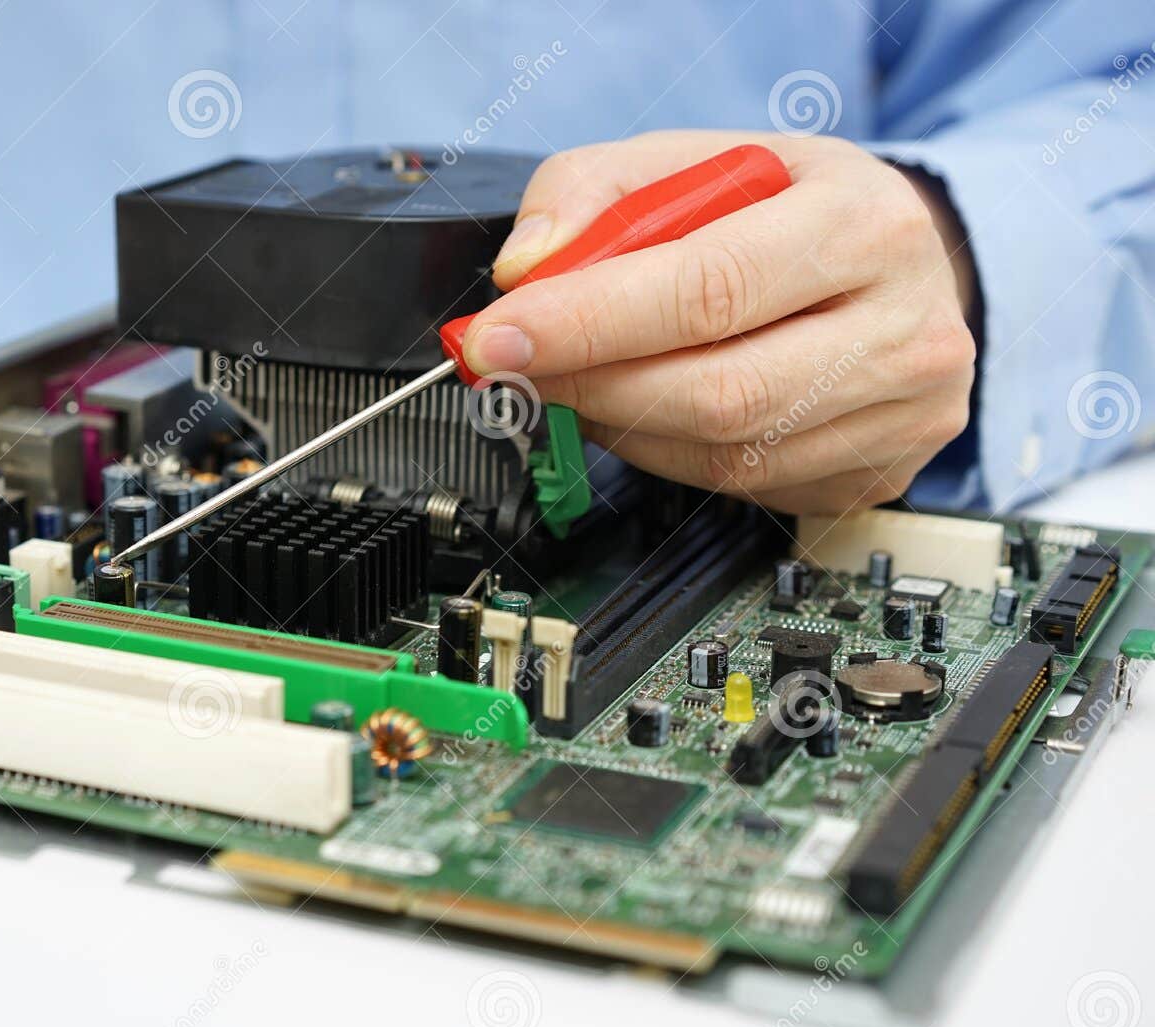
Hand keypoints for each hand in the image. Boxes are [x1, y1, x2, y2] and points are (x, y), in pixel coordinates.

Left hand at [463, 130, 977, 515]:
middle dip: (592, 387)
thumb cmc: (794, 210)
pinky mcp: (883, 472)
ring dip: (623, 428)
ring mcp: (904, 413)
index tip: (500, 339)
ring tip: (583, 382)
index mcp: (863, 224)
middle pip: (718, 392)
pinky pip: (744, 487)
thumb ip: (596, 188)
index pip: (709, 288)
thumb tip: (525, 267)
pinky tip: (647, 413)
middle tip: (520, 373)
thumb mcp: (703, 160)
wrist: (906, 263)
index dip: (588, 322)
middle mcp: (904, 327)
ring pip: (726, 455)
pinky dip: (669, 456)